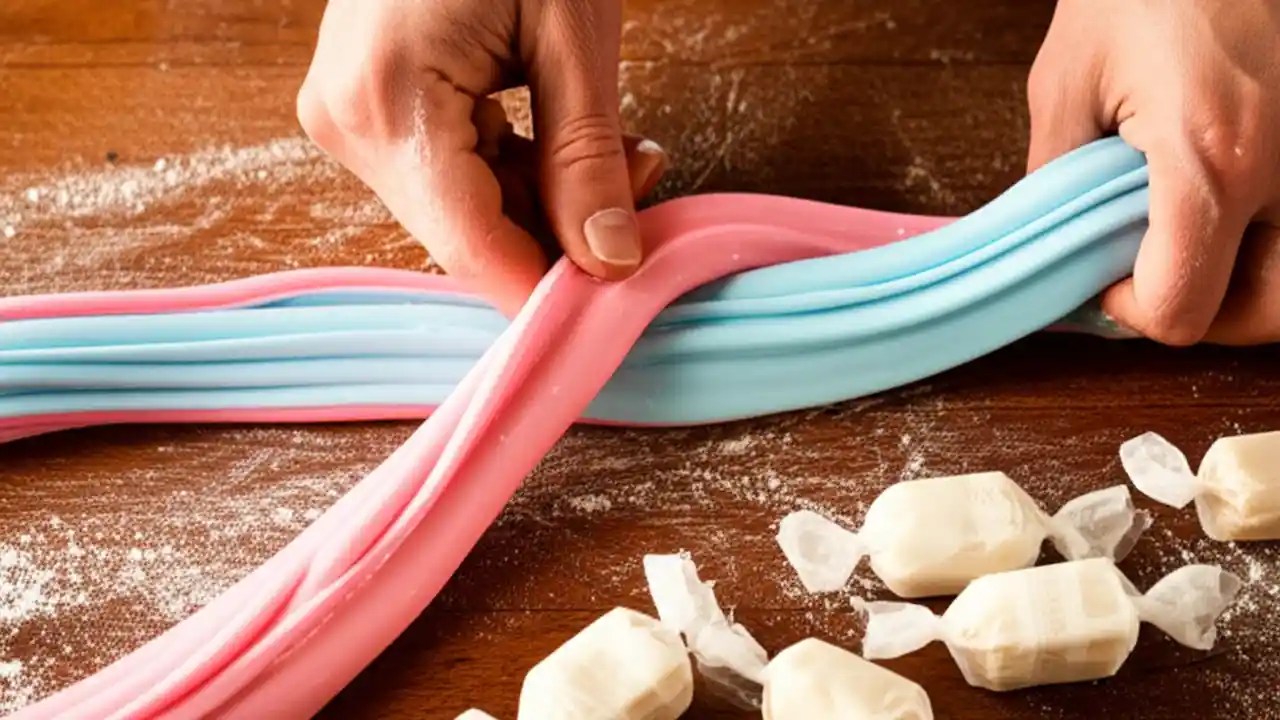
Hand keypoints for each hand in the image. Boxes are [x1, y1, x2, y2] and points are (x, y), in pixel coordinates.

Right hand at [297, 0, 668, 315]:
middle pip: (471, 233)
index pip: (476, 247)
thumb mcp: (571, 31)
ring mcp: (351, 114)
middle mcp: (349, 123)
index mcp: (388, 102)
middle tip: (640, 182)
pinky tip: (567, 135)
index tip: (622, 304)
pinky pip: (451, 170)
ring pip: (466, 208)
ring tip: (621, 149)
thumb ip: (588, 156)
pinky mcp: (369, 104)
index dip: (553, 290)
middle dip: (565, 230)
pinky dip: (518, 168)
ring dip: (551, 197)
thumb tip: (609, 262)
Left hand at [1027, 0, 1279, 344]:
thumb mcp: (1068, 82)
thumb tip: (1059, 245)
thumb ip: (1057, 179)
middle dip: (1202, 310)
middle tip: (1154, 272)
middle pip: (1264, 313)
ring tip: (1191, 241)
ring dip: (1246, 281)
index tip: (1102, 274)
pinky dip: (1272, 239)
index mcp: (1212, 159)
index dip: (1129, 309)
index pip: (1181, 306)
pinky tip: (1229, 209)